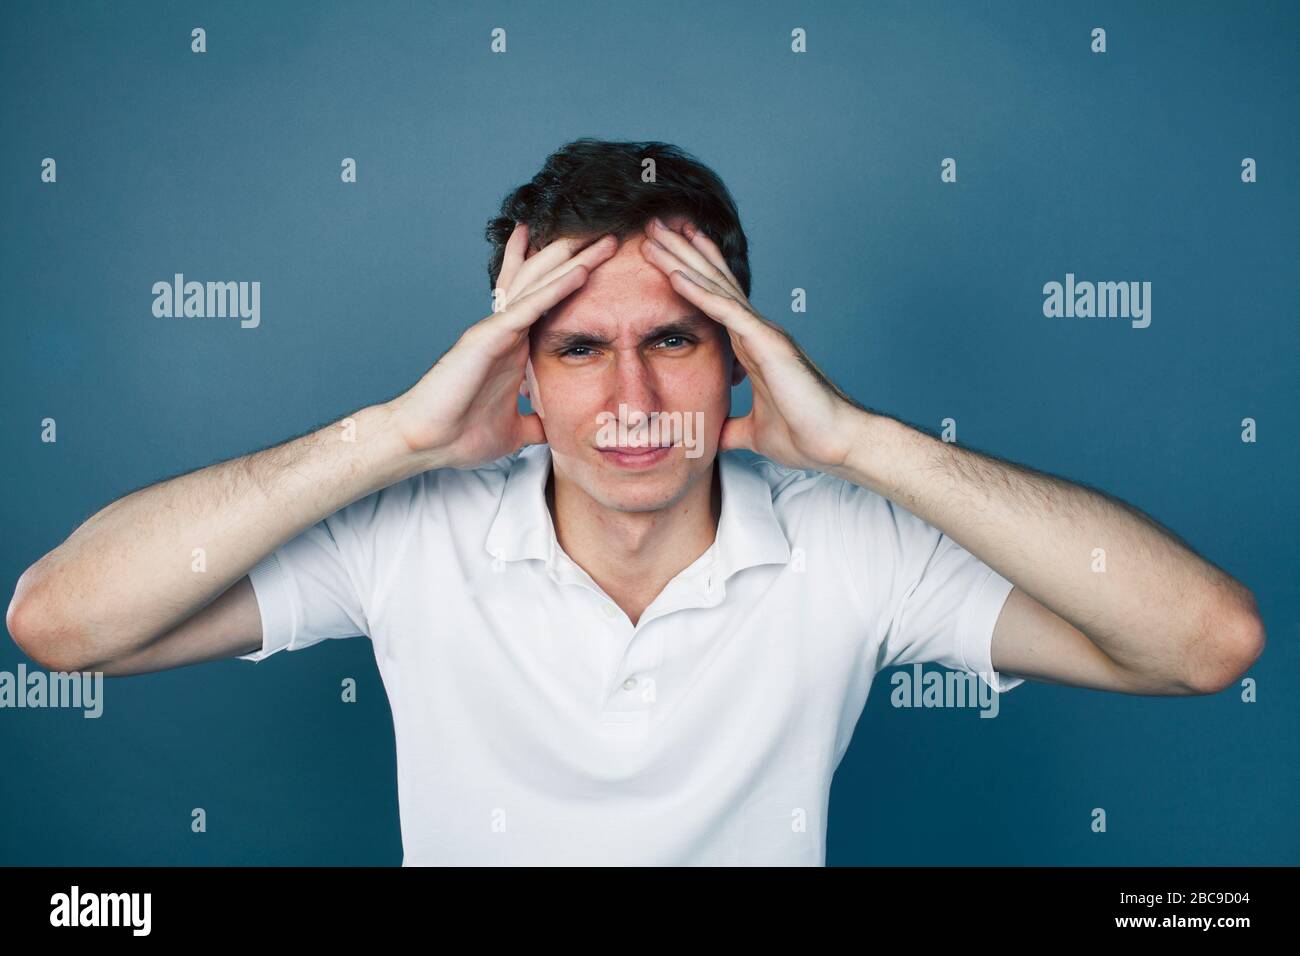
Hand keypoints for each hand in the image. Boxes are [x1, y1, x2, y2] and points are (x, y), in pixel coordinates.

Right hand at [388, 223, 618, 469]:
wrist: (426, 444)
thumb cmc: (460, 434)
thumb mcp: (514, 430)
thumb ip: (534, 422)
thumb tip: (553, 429)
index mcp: (514, 347)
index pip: (547, 303)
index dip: (570, 279)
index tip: (598, 262)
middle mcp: (506, 331)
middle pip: (545, 282)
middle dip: (576, 257)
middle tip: (608, 235)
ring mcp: (496, 330)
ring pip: (540, 283)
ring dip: (572, 260)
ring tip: (603, 238)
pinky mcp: (488, 337)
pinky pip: (530, 306)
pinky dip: (556, 287)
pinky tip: (580, 270)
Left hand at [638, 217, 868, 474]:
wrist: (837, 445)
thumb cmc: (806, 436)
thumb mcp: (752, 432)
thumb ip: (732, 428)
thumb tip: (711, 435)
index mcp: (754, 347)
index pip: (716, 301)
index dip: (692, 274)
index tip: (665, 253)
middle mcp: (758, 331)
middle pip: (712, 282)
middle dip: (682, 252)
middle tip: (653, 226)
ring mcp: (763, 333)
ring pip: (715, 287)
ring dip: (683, 259)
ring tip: (655, 233)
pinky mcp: (767, 343)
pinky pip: (726, 311)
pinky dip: (698, 291)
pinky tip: (675, 273)